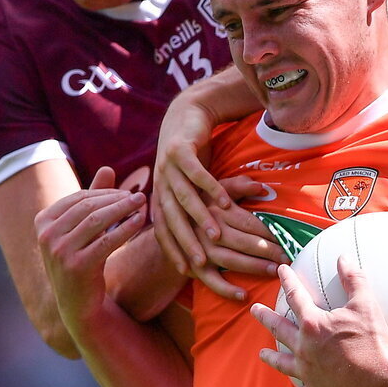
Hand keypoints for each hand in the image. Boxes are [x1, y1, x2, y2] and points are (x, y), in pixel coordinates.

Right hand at [35, 166, 146, 329]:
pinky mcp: (76, 267)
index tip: (128, 192)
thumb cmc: (82, 260)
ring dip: (123, 209)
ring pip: (97, 220)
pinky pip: (107, 241)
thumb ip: (93, 199)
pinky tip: (141, 221)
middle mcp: (46, 235)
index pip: (79, 197)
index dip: (106, 192)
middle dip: (117, 198)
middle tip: (140, 196)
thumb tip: (108, 168)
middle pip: (88, 206)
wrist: (77, 304)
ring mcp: (58, 251)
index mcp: (43, 221)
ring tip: (143, 203)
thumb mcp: (84, 229)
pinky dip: (126, 227)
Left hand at [152, 93, 230, 274]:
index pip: (163, 230)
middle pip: (172, 219)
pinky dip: (212, 189)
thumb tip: (206, 242)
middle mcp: (159, 184)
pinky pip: (197, 174)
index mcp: (160, 196)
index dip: (174, 250)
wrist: (187, 115)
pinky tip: (228, 203)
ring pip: (184, 198)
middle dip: (186, 242)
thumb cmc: (192, 157)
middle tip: (201, 264)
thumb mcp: (190, 186)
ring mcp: (167, 166)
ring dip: (200, 218)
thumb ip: (194, 210)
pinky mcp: (179, 150)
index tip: (188, 272)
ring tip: (217, 236)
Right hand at [187, 177, 286, 300]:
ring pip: (230, 260)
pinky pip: (210, 280)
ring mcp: (200, 249)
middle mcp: (208, 230)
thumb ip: (240, 186)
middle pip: (243, 242)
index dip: (269, 232)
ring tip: (273, 271)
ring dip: (253, 267)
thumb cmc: (202, 201)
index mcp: (217, 210)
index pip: (248, 222)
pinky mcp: (193, 266)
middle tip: (286, 258)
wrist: (170, 218)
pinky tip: (243, 295)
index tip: (285, 238)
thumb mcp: (217, 188)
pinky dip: (226, 289)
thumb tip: (262, 187)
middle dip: (267, 251)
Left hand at [251, 255, 387, 386]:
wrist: (383, 379)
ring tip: (262, 354)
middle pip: (279, 329)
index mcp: (312, 324)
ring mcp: (308, 371)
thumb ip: (353, 279)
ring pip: (283, 363)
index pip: (295, 296)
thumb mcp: (365, 304)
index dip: (288, 281)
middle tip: (254, 310)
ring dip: (271, 357)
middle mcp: (304, 348)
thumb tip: (343, 257)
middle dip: (265, 317)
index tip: (281, 270)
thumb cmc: (374, 341)